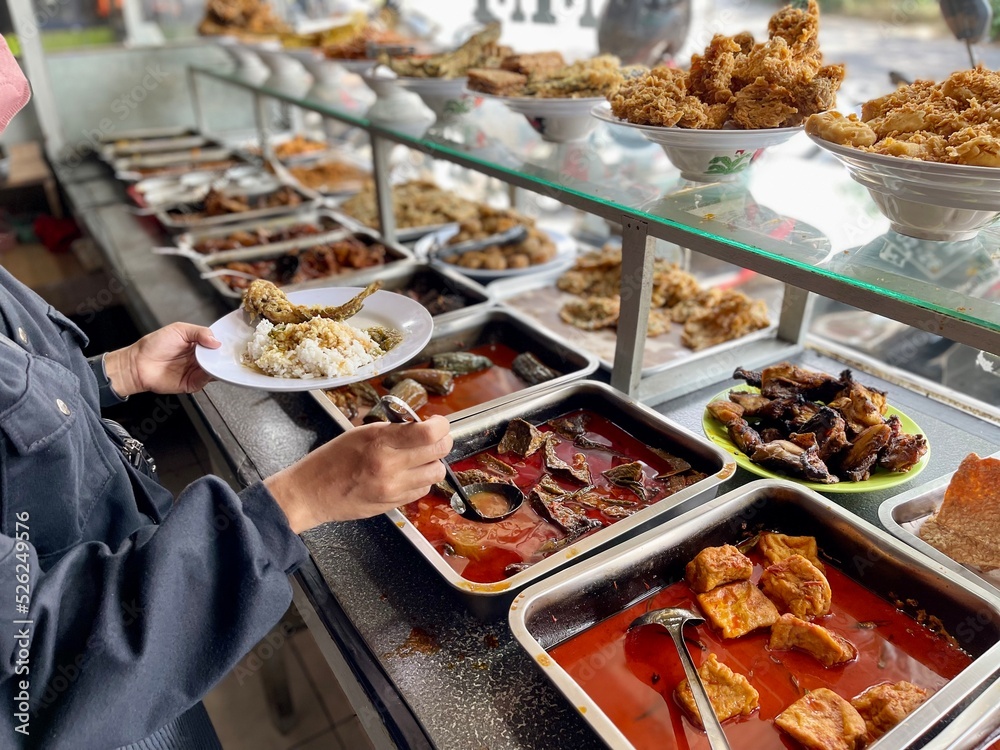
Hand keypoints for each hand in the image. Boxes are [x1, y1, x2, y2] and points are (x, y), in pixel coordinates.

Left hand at [104, 323, 220, 396]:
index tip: (230, 342)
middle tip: (228, 352)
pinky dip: (210, 376)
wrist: (138, 364)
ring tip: (219, 359)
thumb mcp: (179, 329)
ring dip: (219, 366)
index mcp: (197, 344)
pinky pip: (206, 380)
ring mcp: (196, 371)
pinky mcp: (192, 383)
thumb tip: (216, 341)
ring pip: (215, 370)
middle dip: (224, 355)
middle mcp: (198, 359)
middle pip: (218, 358)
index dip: (223, 343)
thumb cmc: (153, 345)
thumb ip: (200, 332)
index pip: (216, 344)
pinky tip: (209, 369)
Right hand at [265, 416, 452, 532]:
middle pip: (439, 452)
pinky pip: (422, 490)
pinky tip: (407, 475)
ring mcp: (393, 488)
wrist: (310, 493)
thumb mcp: (360, 433)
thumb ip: (392, 431)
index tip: (437, 423)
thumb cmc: (331, 459)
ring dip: (433, 463)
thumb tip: (419, 427)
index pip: (429, 433)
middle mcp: (390, 465)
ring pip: (436, 474)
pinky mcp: (393, 504)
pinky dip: (421, 481)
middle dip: (442, 442)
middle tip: (433, 439)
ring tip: (419, 459)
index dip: (441, 426)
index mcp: (380, 441)